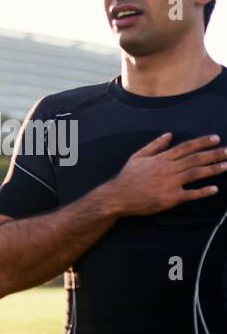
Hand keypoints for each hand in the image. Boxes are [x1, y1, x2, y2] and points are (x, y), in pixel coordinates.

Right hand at [102, 133, 224, 215]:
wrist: (117, 197)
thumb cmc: (127, 178)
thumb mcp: (137, 157)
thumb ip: (154, 145)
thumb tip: (169, 135)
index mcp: (161, 159)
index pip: (186, 147)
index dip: (202, 142)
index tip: (216, 139)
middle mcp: (168, 169)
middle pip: (195, 159)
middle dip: (214, 154)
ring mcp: (169, 184)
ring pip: (196, 173)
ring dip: (213, 169)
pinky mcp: (169, 198)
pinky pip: (190, 194)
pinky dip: (202, 192)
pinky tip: (214, 189)